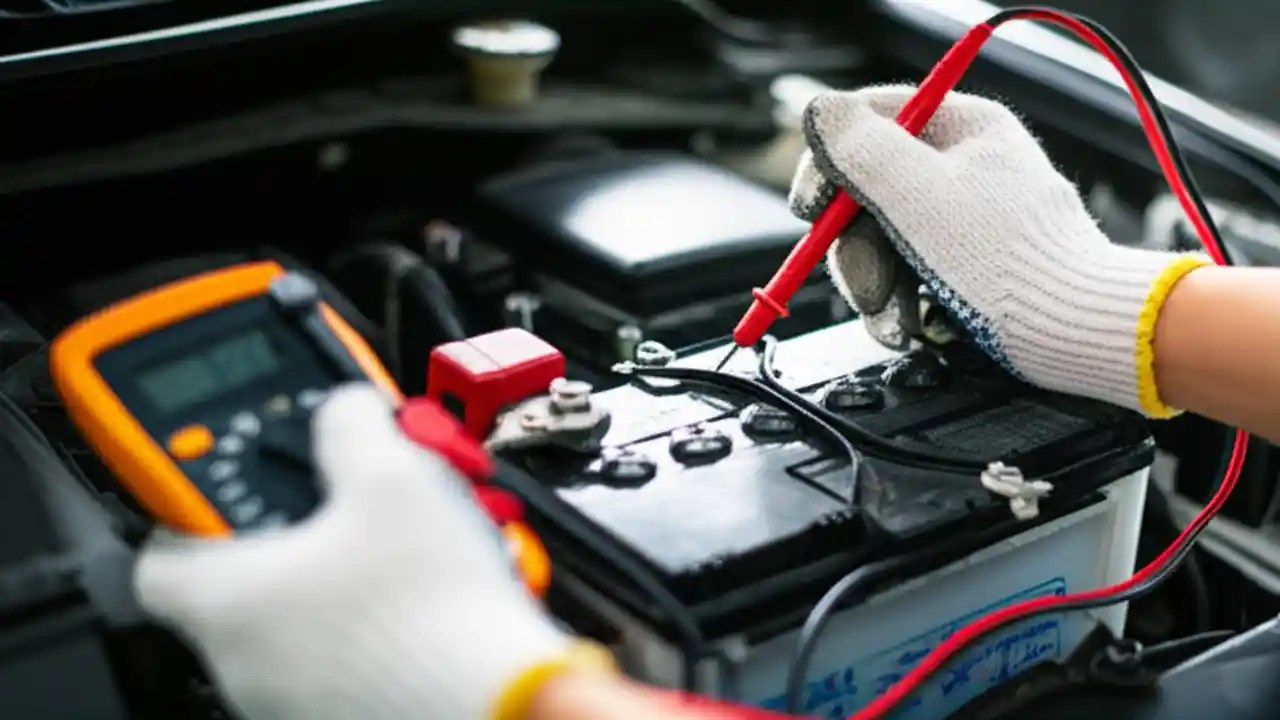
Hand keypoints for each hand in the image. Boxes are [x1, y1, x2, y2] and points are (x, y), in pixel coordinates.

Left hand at [134, 384, 606, 719]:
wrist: (500, 703)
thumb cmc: (434, 612)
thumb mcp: (394, 475)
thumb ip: (351, 424)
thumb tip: (345, 409)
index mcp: (225, 599)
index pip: (161, 547)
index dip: (196, 501)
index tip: (238, 474)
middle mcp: (240, 662)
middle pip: (244, 577)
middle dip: (299, 530)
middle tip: (349, 503)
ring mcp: (287, 700)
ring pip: (299, 619)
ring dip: (341, 576)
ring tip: (403, 548)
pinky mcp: (340, 716)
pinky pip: (339, 656)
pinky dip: (370, 621)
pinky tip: (423, 598)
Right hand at [791, 85, 1207, 416]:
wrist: (1075, 332)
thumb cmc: (1009, 262)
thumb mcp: (919, 195)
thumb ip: (860, 151)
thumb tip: (820, 112)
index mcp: (960, 128)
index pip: (868, 123)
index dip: (828, 166)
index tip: (812, 211)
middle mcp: (963, 168)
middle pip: (867, 194)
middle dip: (854, 251)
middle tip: (865, 288)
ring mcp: (965, 220)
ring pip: (882, 243)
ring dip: (874, 290)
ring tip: (894, 323)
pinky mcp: (967, 268)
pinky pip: (908, 277)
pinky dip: (899, 307)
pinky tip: (908, 328)